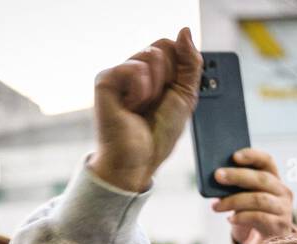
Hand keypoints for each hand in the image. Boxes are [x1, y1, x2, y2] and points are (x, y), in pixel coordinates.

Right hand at [89, 28, 201, 193]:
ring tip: (141, 107)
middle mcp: (133, 68)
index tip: (170, 95)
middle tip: (154, 104)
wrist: (140, 160)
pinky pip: (136, 69)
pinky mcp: (105, 80)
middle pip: (163, 47)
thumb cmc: (159, 133)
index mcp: (151, 71)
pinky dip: (141, 93)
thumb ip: (190, 63)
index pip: (172, 46)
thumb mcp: (186, 95)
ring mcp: (118, 72)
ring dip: (156, 88)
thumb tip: (185, 30)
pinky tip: (130, 108)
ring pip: (152, 55)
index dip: (179, 70)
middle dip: (169, 79)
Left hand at [210, 148, 295, 243]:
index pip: (266, 161)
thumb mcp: (244, 198)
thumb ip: (236, 187)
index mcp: (274, 179)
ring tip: (216, 206)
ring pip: (259, 199)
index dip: (251, 155)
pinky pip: (259, 217)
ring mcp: (284, 209)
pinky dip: (242, 217)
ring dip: (234, 200)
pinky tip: (230, 219)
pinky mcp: (281, 226)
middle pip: (261, 179)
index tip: (234, 156)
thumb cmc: (250, 216)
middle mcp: (283, 191)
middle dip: (237, 176)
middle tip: (217, 176)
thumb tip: (217, 178)